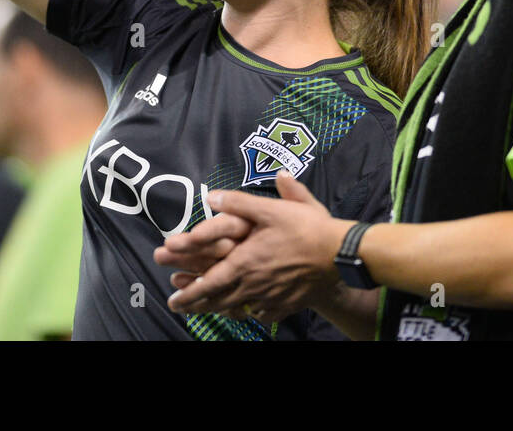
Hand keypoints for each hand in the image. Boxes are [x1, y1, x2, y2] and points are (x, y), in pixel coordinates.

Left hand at [156, 170, 348, 319]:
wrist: (339, 255)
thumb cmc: (305, 229)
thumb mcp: (270, 208)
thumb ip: (238, 202)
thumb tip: (211, 196)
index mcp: (244, 263)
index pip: (209, 282)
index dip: (189, 292)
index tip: (173, 298)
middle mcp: (253, 285)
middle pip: (218, 300)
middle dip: (196, 304)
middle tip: (178, 307)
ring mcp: (270, 298)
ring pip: (238, 309)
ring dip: (218, 310)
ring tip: (207, 311)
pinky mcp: (287, 305)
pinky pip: (263, 315)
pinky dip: (251, 314)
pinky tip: (249, 312)